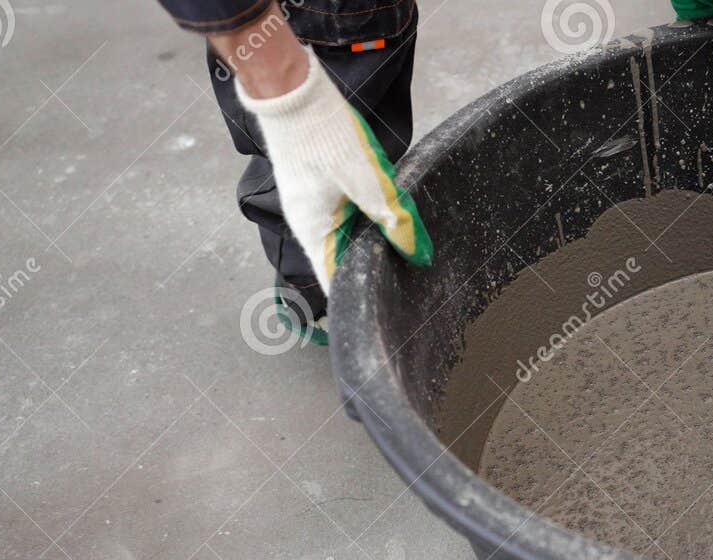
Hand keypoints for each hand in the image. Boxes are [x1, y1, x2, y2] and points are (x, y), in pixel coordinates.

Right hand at [233, 49, 430, 294]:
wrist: (295, 95)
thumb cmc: (325, 139)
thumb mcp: (370, 184)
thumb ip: (394, 221)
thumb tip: (417, 255)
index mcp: (314, 234)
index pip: (336, 283)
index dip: (361, 298)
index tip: (387, 311)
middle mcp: (309, 228)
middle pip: (344, 262)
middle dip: (374, 271)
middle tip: (410, 283)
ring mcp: (312, 208)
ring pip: (348, 239)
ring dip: (372, 245)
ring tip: (405, 254)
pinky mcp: (319, 191)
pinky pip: (345, 218)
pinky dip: (366, 223)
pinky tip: (388, 220)